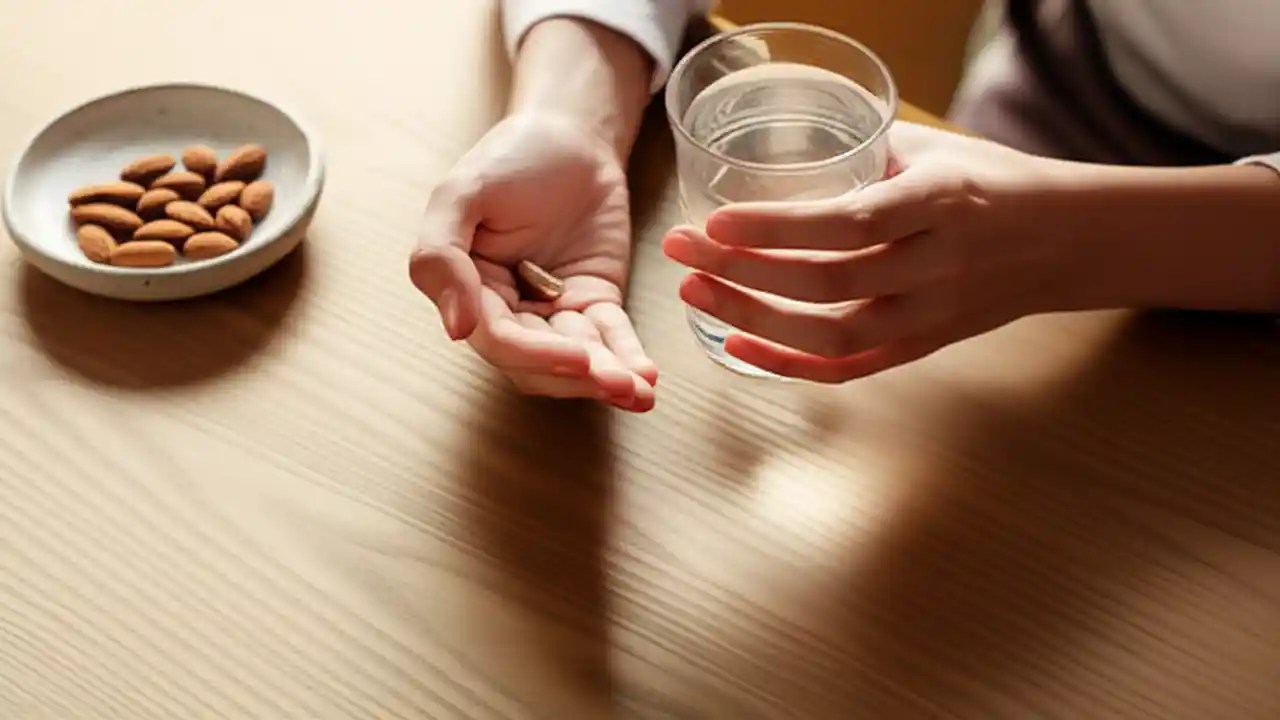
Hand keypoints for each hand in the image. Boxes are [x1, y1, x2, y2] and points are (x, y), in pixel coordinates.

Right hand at [410, 114, 657, 410]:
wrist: (571, 132)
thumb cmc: (511, 156)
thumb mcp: (462, 193)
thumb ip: (441, 256)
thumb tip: (456, 329)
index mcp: (466, 288)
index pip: (497, 338)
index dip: (535, 355)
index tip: (577, 358)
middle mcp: (506, 307)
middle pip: (537, 362)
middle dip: (578, 377)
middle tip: (618, 383)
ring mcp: (552, 307)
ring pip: (575, 357)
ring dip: (606, 378)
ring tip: (640, 391)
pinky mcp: (594, 298)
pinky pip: (610, 335)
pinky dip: (627, 356)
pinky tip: (646, 375)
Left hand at [663, 122, 1073, 382]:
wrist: (1068, 240)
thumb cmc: (994, 183)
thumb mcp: (937, 150)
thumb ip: (864, 154)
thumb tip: (784, 157)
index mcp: (941, 202)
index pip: (848, 223)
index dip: (777, 229)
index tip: (716, 222)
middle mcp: (937, 264)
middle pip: (827, 283)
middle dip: (742, 273)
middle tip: (682, 252)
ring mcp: (933, 314)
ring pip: (832, 334)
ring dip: (753, 320)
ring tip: (695, 296)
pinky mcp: (925, 345)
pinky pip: (851, 367)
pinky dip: (790, 365)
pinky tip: (738, 346)